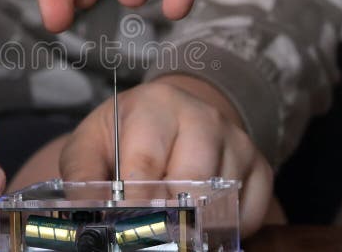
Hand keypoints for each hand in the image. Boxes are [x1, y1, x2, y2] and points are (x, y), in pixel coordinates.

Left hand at [59, 75, 272, 235]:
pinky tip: (199, 223)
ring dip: (195, 224)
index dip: (135, 203)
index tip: (125, 228)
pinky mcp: (259, 165)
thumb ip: (82, 178)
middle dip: (167, 216)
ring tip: (170, 229)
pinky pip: (249, 212)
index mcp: (155, 106)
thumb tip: (87, 216)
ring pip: (222, 200)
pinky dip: (225, 228)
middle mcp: (203, 118)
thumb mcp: (91, 145)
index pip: (146, 163)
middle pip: (192, 182)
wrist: (169, 114)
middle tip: (150, 234)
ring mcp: (236, 141)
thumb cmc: (124, 134)